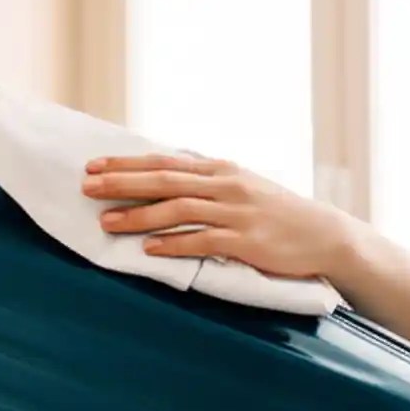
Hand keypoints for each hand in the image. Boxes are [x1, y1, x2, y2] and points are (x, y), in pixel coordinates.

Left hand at [82, 154, 355, 278]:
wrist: (323, 234)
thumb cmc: (273, 212)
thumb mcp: (238, 186)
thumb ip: (201, 181)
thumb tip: (159, 177)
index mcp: (219, 169)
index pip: (163, 161)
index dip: (125, 164)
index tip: (92, 166)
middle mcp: (225, 185)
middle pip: (163, 180)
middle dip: (121, 183)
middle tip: (86, 187)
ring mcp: (236, 213)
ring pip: (178, 210)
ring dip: (138, 215)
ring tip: (106, 221)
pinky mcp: (246, 242)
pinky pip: (202, 241)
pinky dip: (173, 244)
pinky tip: (147, 249)